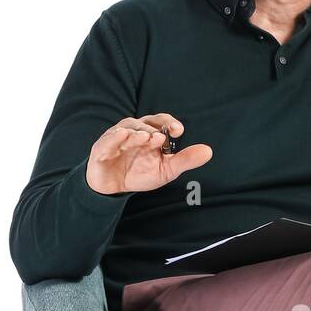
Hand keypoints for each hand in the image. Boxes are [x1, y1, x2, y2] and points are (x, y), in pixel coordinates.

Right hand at [86, 113, 212, 194]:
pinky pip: (108, 140)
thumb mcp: (166, 170)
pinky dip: (115, 137)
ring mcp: (116, 138)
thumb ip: (185, 160)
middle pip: (143, 122)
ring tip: (146, 138)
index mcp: (149, 132)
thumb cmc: (139, 173)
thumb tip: (208, 151)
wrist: (113, 189)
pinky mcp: (102, 148)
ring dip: (137, 132)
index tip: (178, 131)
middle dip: (154, 128)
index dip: (169, 123)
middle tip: (162, 137)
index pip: (160, 121)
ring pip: (127, 129)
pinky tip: (123, 136)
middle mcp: (133, 131)